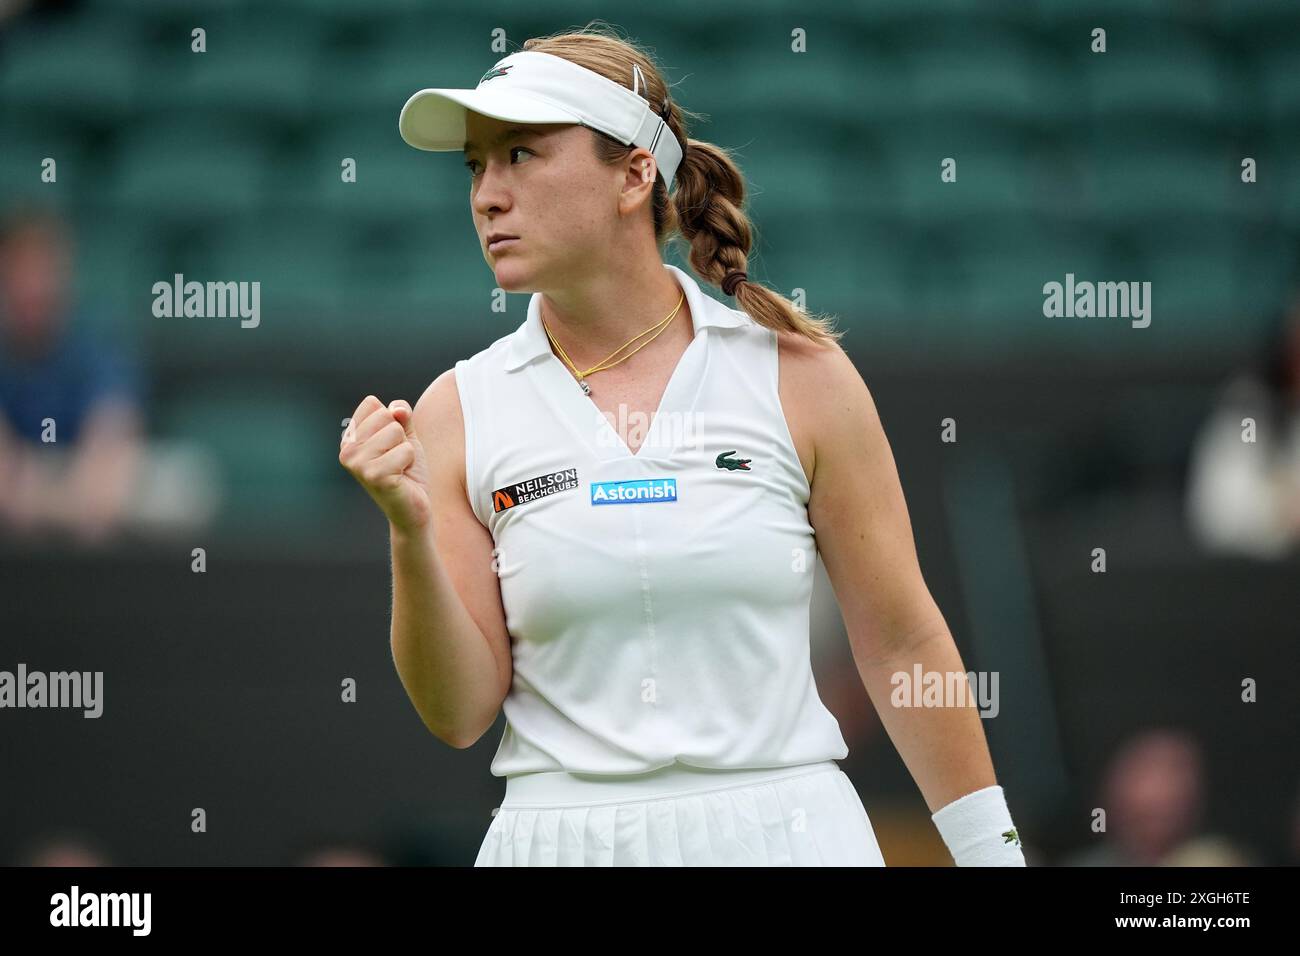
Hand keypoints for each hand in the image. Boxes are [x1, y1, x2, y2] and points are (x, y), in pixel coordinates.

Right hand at [338, 395, 431, 534]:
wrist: (413, 507)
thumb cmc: (407, 470)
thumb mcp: (406, 435)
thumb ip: (401, 414)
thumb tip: (397, 410)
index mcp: (349, 438)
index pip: (372, 404)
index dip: (391, 420)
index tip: (390, 444)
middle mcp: (347, 450)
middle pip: (384, 415)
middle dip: (400, 435)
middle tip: (396, 458)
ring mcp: (358, 464)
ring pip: (395, 430)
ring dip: (406, 449)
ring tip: (399, 467)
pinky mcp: (374, 476)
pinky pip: (405, 450)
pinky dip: (410, 461)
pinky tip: (401, 477)